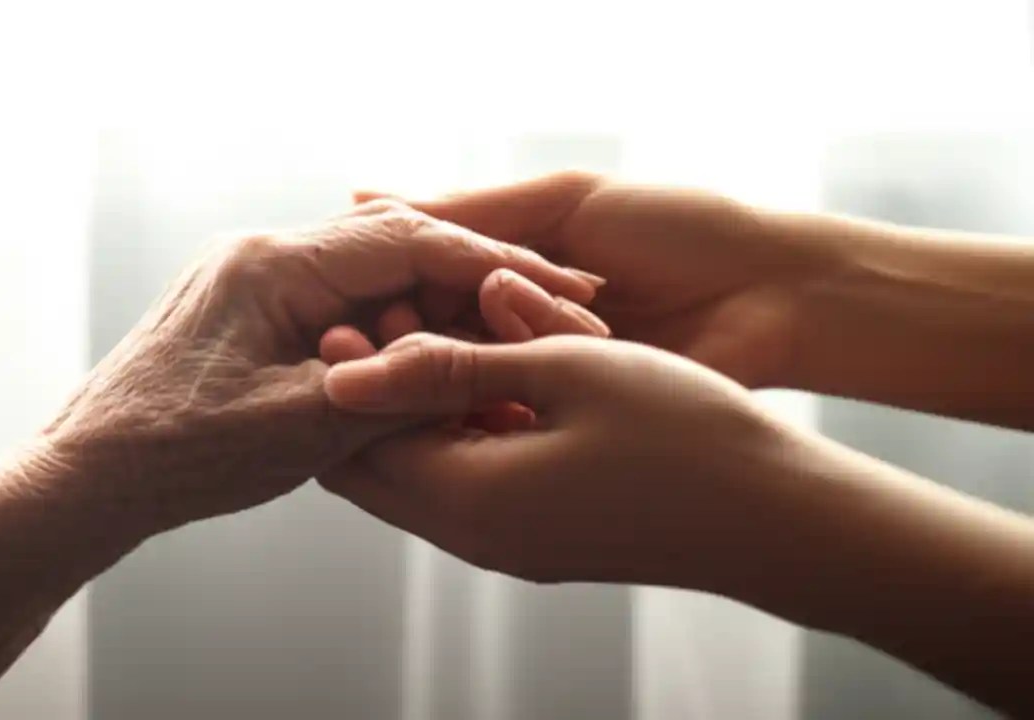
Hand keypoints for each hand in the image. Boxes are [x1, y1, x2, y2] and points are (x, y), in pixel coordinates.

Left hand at [35, 200, 599, 535]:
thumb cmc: (175, 455)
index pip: (408, 241)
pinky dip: (390, 328)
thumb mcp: (304, 429)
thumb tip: (481, 375)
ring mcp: (251, 281)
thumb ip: (397, 394)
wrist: (84, 478)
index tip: (557, 282)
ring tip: (504, 333)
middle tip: (551, 300)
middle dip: (473, 277)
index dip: (490, 262)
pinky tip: (431, 352)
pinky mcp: (247, 314)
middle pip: (392, 249)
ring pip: (367, 278)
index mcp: (274, 265)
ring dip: (433, 304)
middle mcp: (262, 255)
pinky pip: (337, 306)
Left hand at [319, 333, 798, 591]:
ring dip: (419, 406)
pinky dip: (462, 428)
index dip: (344, 371)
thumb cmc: (685, 431)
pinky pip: (470, 482)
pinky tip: (485, 374)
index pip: (354, 443)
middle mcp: (474, 537)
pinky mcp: (540, 539)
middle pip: (375, 465)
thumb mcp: (565, 373)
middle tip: (385, 313)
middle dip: (372, 391)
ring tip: (433, 330)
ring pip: (423, 470)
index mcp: (468, 500)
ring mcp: (508, 545)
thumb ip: (449, 366)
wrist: (780, 515)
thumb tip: (346, 371)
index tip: (348, 306)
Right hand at [357, 171, 842, 386]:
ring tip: (445, 352)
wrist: (776, 292)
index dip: (392, 297)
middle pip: (438, 341)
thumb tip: (365, 196)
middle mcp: (520, 330)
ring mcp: (546, 379)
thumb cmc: (682, 230)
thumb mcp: (567, 202)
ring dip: (459, 363)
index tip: (353, 300)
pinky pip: (517, 418)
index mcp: (512, 273)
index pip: (425, 289)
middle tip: (375, 338)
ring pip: (472, 379)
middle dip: (412, 338)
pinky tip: (472, 396)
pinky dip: (498, 403)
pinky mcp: (576, 421)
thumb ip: (472, 214)